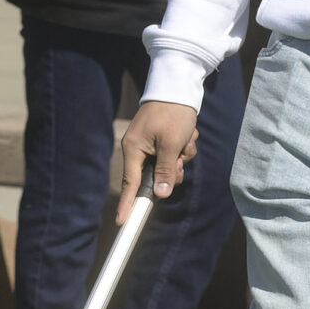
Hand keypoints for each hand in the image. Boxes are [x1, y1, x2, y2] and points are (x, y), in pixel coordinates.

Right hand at [117, 99, 198, 221]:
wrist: (178, 86)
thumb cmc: (173, 113)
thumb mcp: (172, 144)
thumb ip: (166, 171)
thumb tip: (160, 195)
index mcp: (134, 149)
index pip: (130, 184)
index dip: (127, 204)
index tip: (122, 222)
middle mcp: (138, 149)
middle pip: (156, 177)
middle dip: (174, 169)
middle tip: (182, 156)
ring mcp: (149, 145)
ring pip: (169, 167)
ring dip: (182, 156)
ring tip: (187, 138)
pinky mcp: (160, 141)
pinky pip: (174, 155)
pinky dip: (183, 147)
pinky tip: (188, 134)